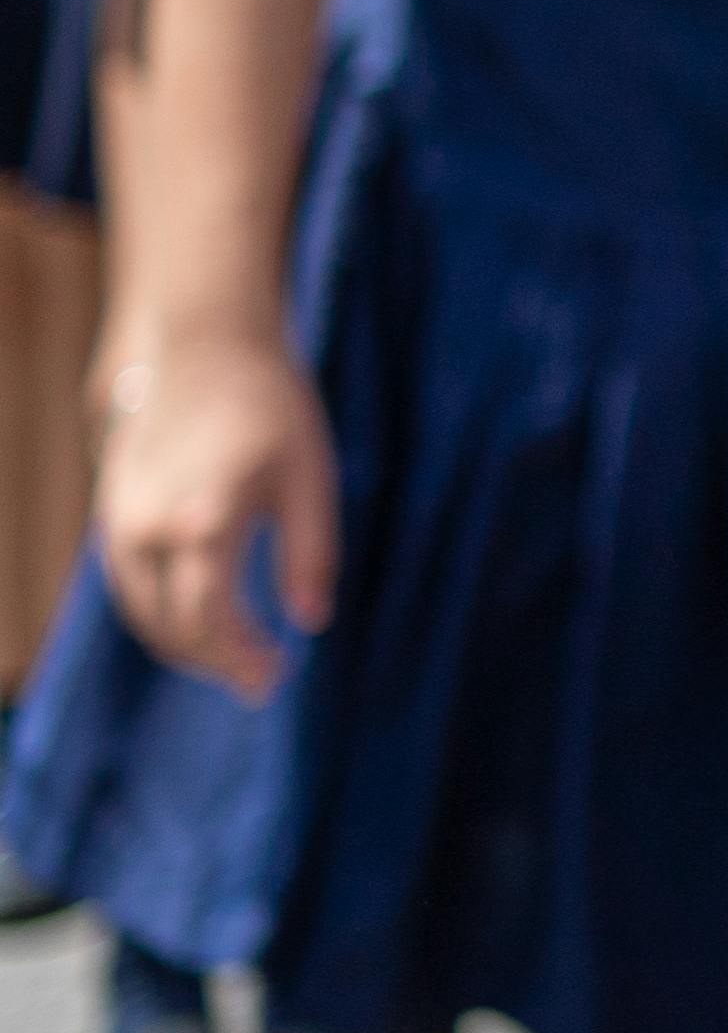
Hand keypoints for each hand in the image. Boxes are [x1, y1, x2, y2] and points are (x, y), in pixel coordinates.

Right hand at [93, 331, 335, 698]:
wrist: (201, 352)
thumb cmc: (269, 409)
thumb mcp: (310, 477)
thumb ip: (310, 553)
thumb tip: (312, 623)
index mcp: (204, 517)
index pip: (208, 616)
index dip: (237, 656)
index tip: (273, 677)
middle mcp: (148, 526)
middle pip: (170, 625)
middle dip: (214, 660)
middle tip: (261, 681)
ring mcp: (119, 522)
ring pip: (142, 613)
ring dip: (185, 645)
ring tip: (236, 660)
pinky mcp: (110, 516)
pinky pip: (129, 587)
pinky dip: (162, 615)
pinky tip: (204, 624)